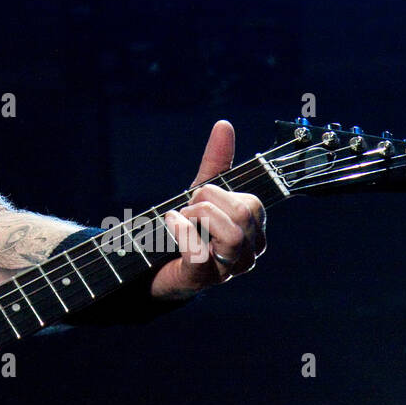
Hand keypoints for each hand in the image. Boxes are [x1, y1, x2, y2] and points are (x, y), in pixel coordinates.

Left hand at [150, 119, 266, 299]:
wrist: (152, 266)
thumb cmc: (185, 229)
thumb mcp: (200, 193)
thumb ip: (216, 162)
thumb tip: (224, 124)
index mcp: (253, 231)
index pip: (252, 204)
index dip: (219, 193)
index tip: (199, 198)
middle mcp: (247, 254)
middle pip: (245, 215)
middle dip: (208, 201)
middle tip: (188, 208)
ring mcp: (227, 270)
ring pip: (232, 236)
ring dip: (197, 217)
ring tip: (181, 219)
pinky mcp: (201, 279)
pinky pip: (200, 253)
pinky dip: (181, 231)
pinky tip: (171, 223)